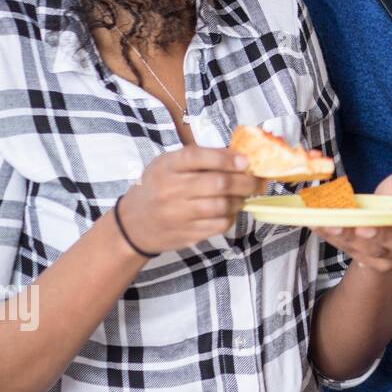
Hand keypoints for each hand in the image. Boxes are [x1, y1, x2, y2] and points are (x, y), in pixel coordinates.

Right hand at [117, 146, 265, 254]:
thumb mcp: (168, 165)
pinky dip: (230, 217)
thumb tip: (240, 157)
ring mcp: (177, 214)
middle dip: (245, 182)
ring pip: (222, 206)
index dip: (226, 158)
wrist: (133, 224)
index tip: (245, 161)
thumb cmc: (158, 187)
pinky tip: (230, 211)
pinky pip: (218, 225)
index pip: (198, 157)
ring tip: (244, 197)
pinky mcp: (186, 233)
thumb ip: (199, 158)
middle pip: (217, 184)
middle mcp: (170, 189)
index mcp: (167, 166)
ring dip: (240, 201)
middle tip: (257, 182)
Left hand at [314, 166, 391, 273]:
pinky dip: (327, 234)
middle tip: (365, 228)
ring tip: (334, 225)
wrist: (381, 223)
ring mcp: (375, 255)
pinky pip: (339, 244)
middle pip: (388, 244)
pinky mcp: (354, 253)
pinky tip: (315, 222)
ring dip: (346, 237)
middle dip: (375, 237)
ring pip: (361, 248)